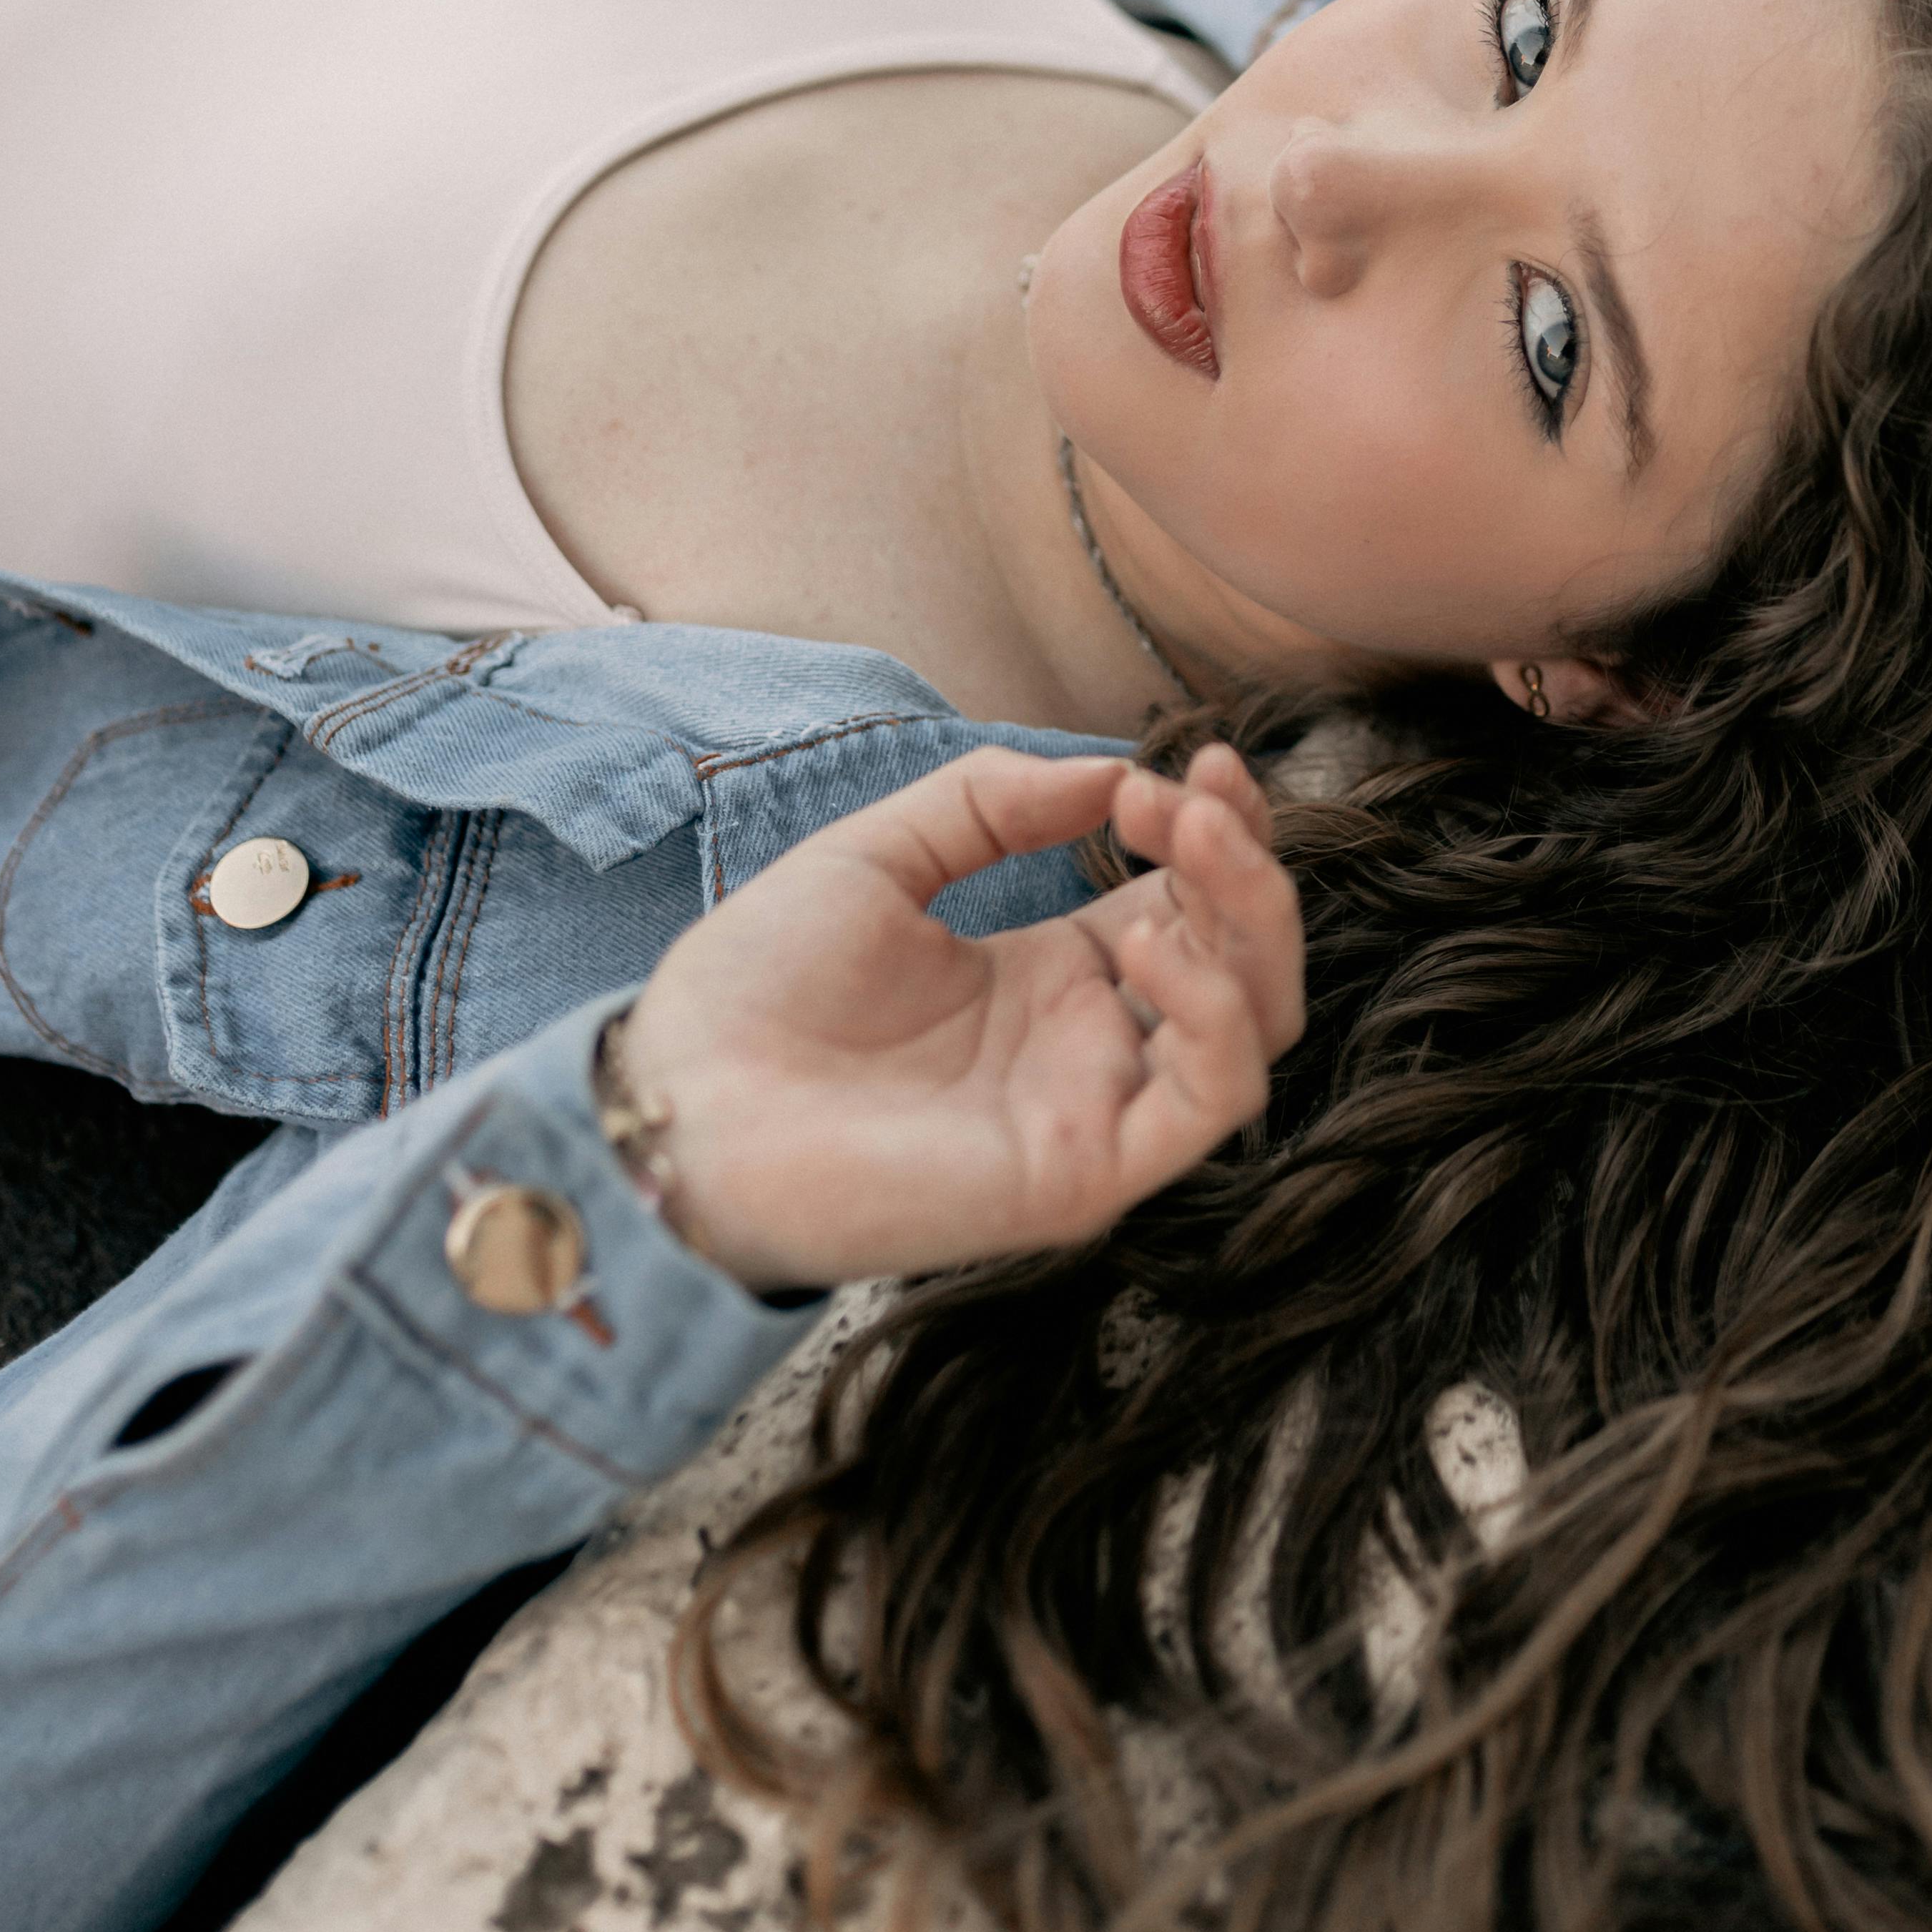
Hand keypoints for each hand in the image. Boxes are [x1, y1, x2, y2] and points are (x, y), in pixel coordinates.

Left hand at [621, 740, 1303, 1292]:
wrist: (676, 1100)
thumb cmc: (753, 993)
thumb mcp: (877, 857)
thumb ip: (990, 804)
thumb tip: (1109, 770)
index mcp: (1052, 976)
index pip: (1193, 900)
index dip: (1212, 826)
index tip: (1186, 759)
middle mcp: (1090, 1043)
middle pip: (1246, 962)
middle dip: (1248, 863)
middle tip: (1199, 792)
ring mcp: (1094, 1109)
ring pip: (1255, 1029)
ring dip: (1253, 925)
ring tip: (1187, 841)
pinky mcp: (1083, 1172)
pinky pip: (1208, 1103)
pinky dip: (1211, 1012)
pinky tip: (1149, 939)